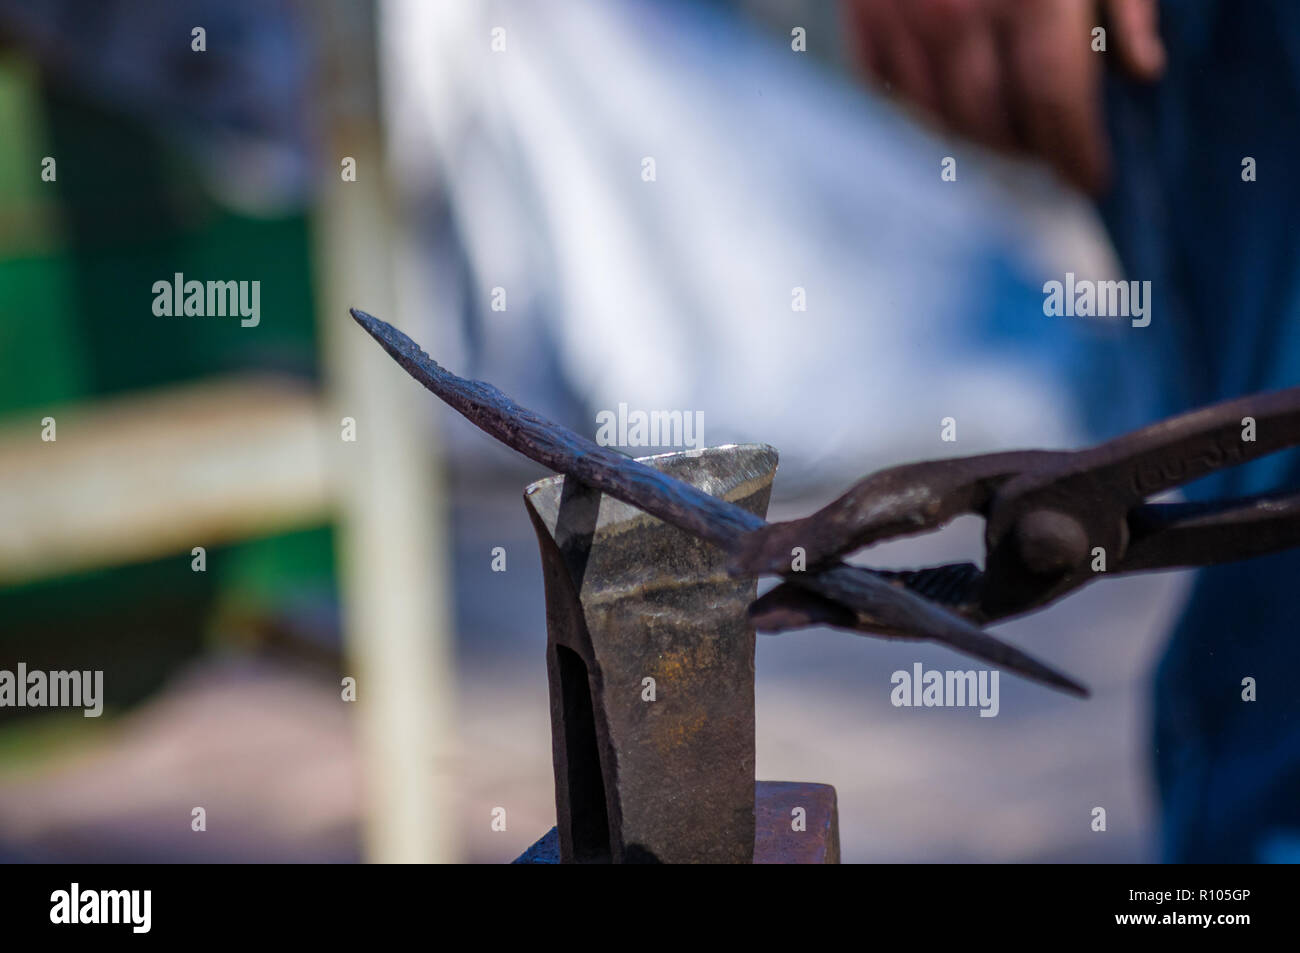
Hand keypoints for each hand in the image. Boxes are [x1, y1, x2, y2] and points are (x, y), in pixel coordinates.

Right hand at [844, 0, 1164, 192]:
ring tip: (1006, 137)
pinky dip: (920, 112)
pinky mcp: (864, 16)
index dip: (1076, 153)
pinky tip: (950, 108)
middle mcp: (961, 16)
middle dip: (1029, 151)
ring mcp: (904, 20)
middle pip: (994, 125)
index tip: (1092, 179)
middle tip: (1052, 155)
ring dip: (976, 140)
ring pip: (938, 119)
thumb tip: (1144, 69)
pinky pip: (889, 93)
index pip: (1055, 106)